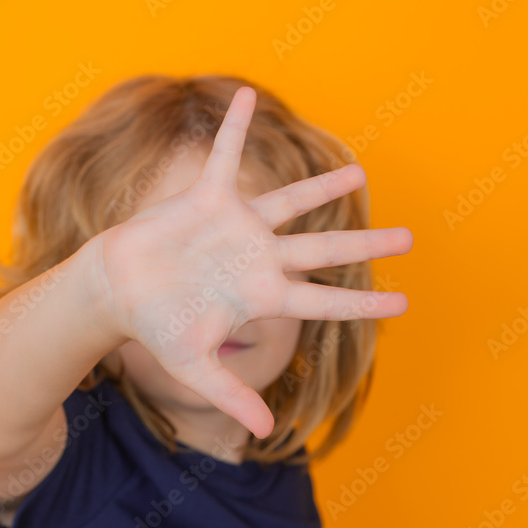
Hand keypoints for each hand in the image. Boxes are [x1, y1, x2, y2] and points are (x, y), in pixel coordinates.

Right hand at [89, 86, 412, 438]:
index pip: (324, 302)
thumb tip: (266, 431)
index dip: (364, 303)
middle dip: (367, 245)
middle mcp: (260, 258)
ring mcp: (237, 227)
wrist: (118, 292)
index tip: (404, 302)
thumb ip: (229, 395)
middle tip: (409, 240)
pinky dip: (233, 127)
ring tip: (360, 173)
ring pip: (292, 201)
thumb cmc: (157, 327)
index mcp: (262, 296)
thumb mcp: (193, 365)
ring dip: (325, 187)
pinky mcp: (207, 200)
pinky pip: (224, 156)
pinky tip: (244, 95)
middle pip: (325, 250)